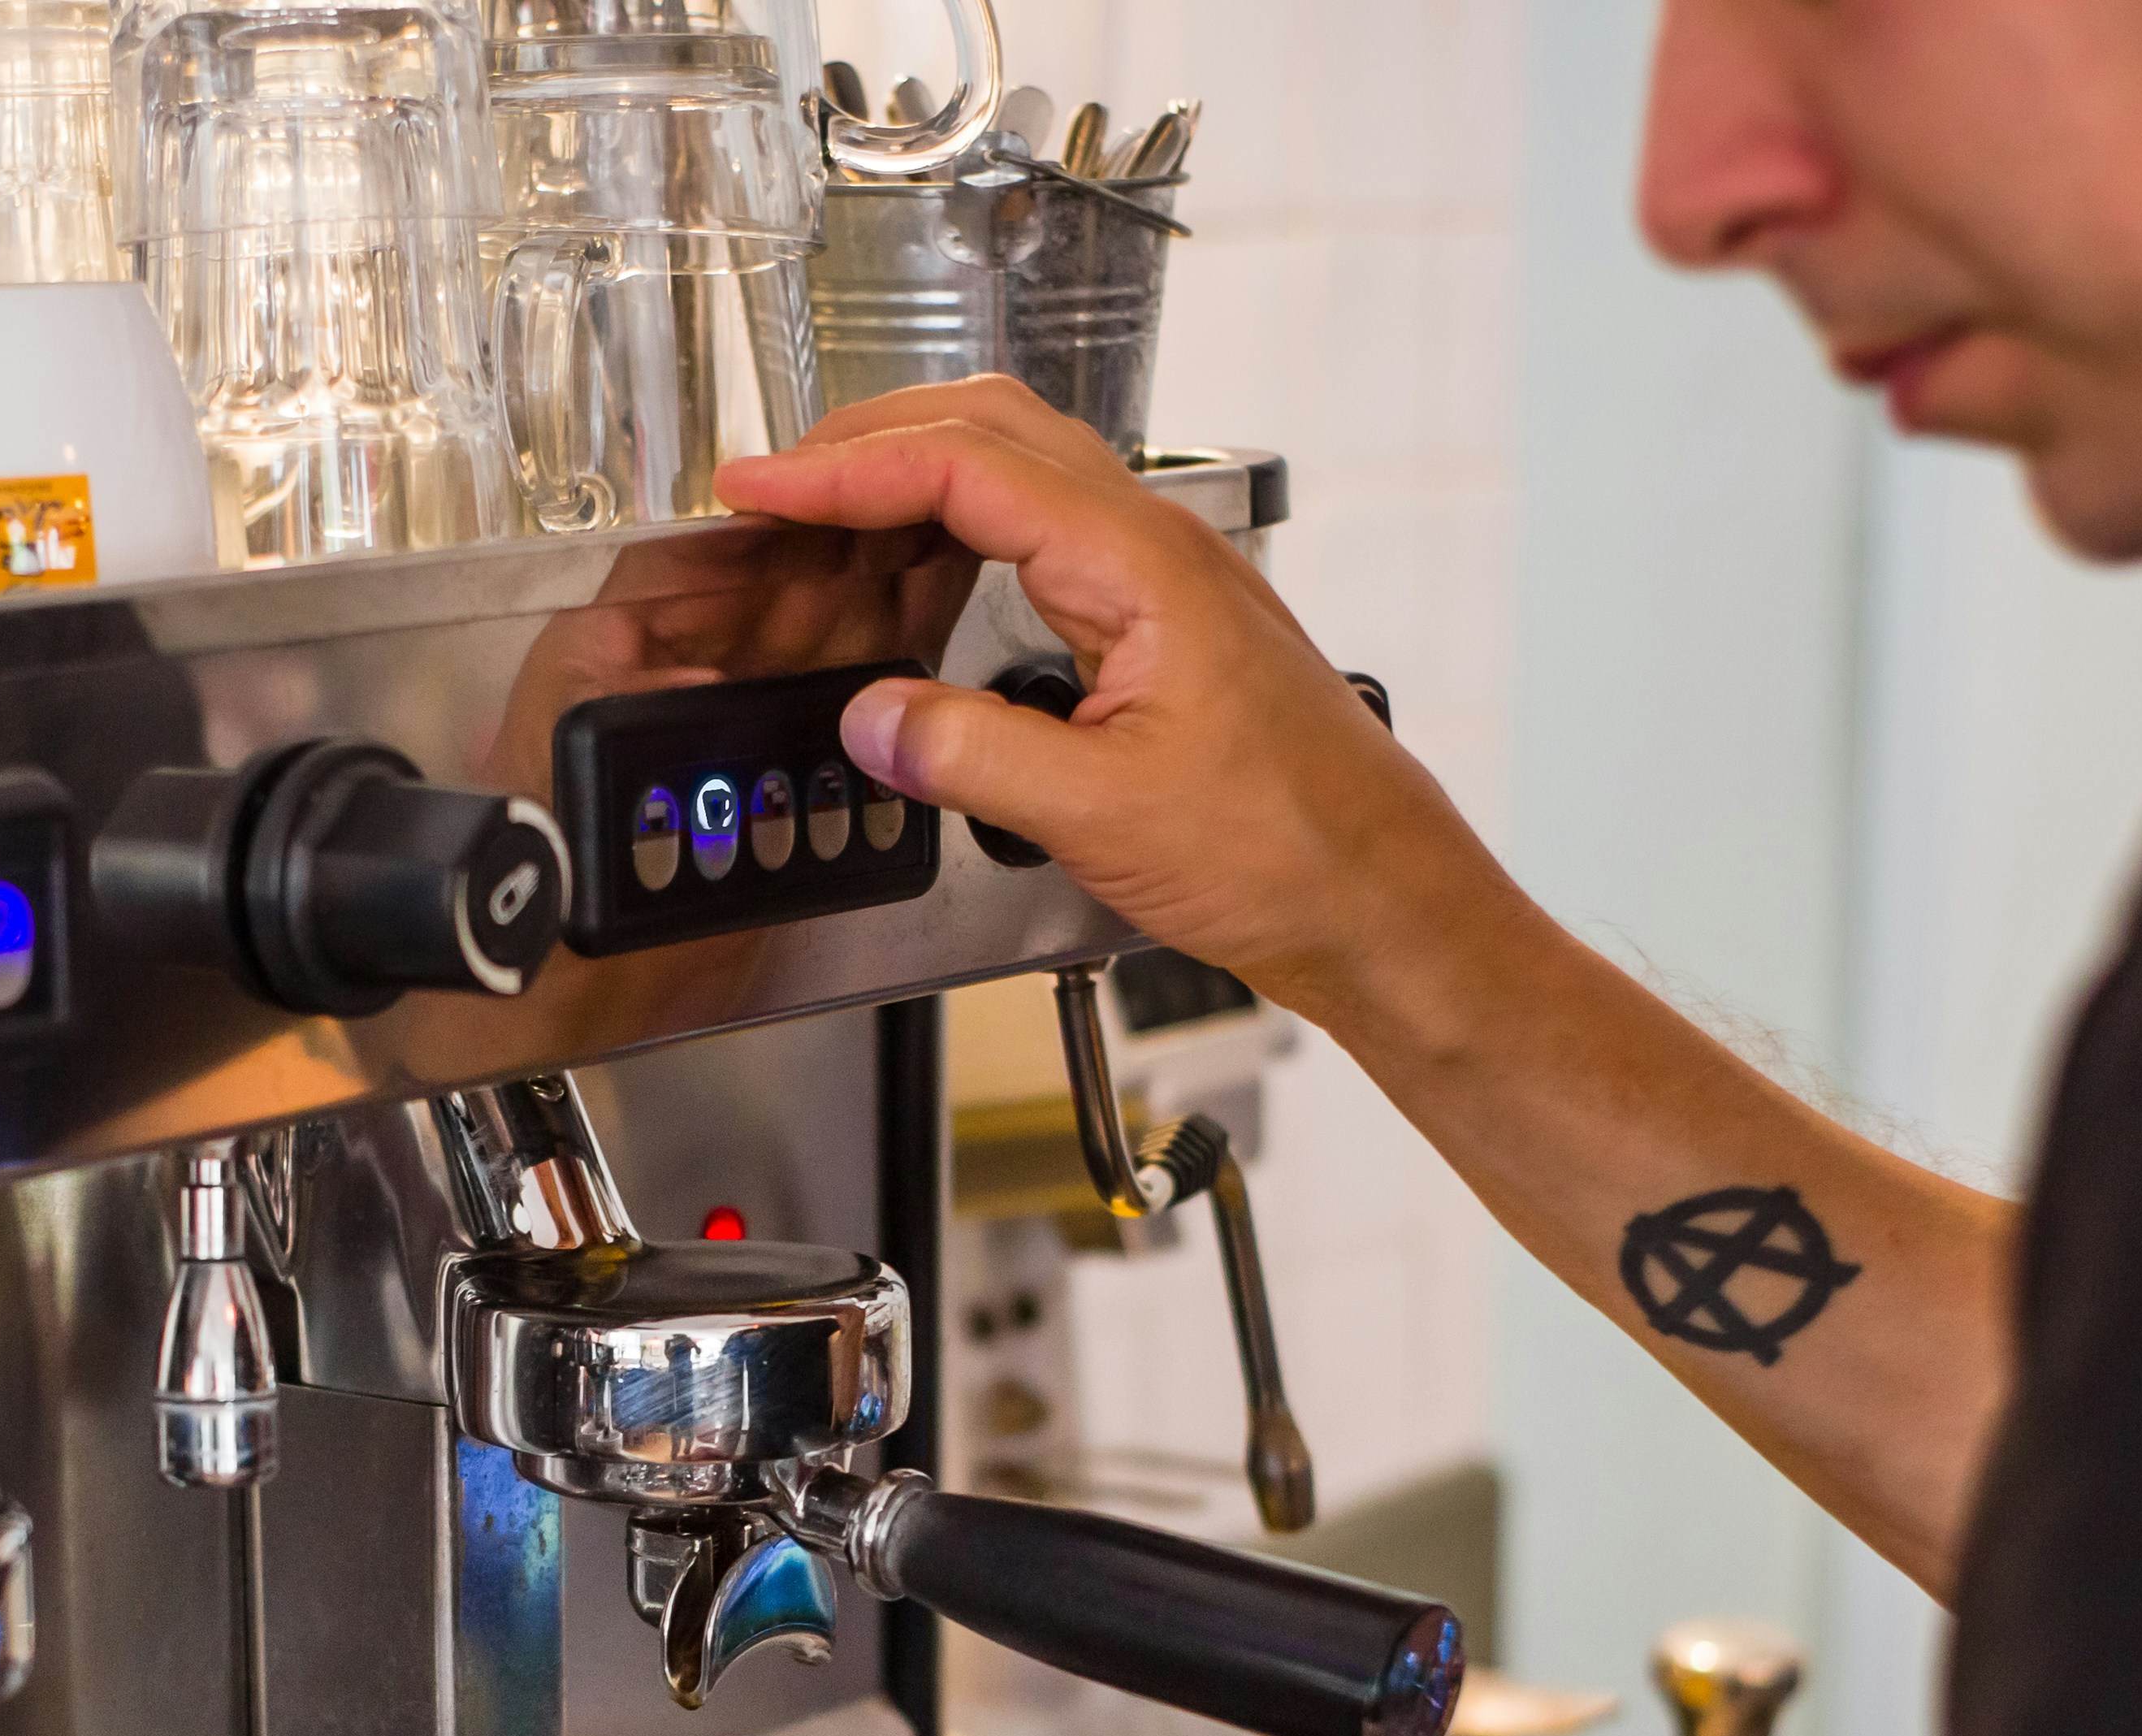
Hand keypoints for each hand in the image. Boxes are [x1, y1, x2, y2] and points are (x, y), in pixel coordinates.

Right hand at [713, 378, 1510, 1018]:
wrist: (1378, 899)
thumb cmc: (1286, 851)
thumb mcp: (1100, 816)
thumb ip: (970, 756)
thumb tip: (871, 721)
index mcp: (1141, 565)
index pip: (965, 468)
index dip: (847, 472)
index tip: (763, 486)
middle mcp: (1155, 548)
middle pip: (992, 431)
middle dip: (872, 441)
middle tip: (778, 484)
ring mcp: (1161, 579)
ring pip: (1021, 473)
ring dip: (916, 479)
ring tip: (828, 521)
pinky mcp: (1160, 623)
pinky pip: (1044, 537)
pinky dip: (963, 534)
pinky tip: (922, 583)